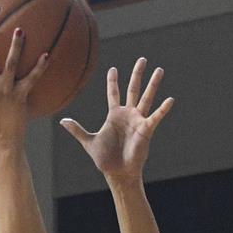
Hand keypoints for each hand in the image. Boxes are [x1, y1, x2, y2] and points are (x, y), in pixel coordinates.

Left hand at [60, 58, 173, 180]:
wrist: (117, 173)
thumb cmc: (105, 159)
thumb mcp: (88, 141)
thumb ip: (77, 130)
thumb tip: (62, 120)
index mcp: (114, 115)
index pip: (113, 93)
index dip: (113, 81)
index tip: (113, 69)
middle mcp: (127, 114)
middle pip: (133, 89)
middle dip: (137, 74)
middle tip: (142, 59)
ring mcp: (138, 120)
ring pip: (146, 98)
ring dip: (153, 84)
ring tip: (159, 70)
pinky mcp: (146, 130)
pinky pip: (155, 117)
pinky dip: (162, 109)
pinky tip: (170, 100)